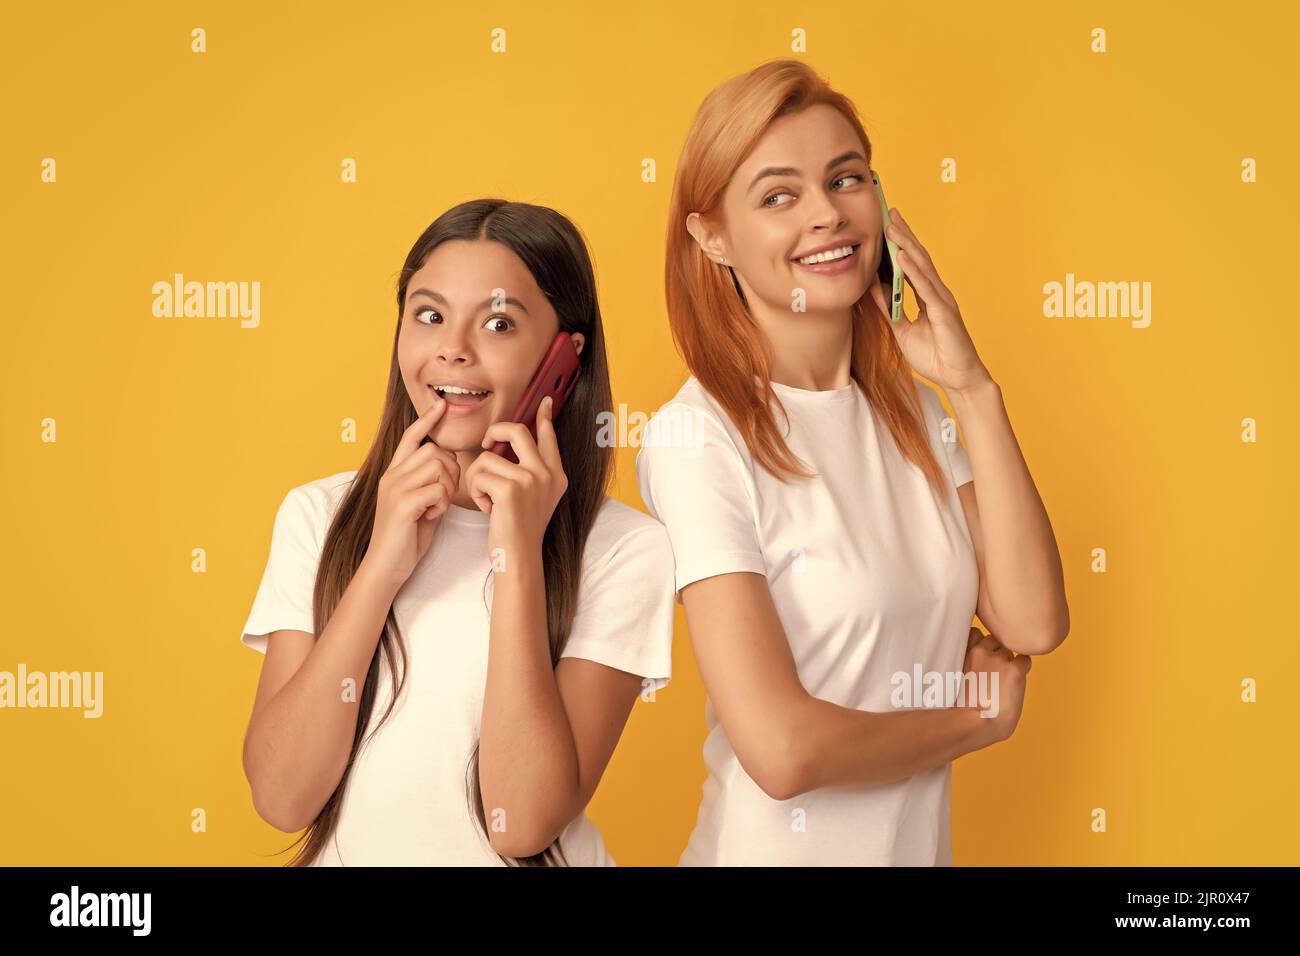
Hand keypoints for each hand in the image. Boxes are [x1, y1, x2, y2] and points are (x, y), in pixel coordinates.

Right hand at [363, 397, 460, 587]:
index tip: (440, 404)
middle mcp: (392, 475)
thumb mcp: (420, 503)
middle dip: (452, 470)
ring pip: (439, 467)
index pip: (410, 437)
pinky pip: (438, 489)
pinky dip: (443, 503)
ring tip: (439, 505)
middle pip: (435, 451)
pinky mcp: (402, 504)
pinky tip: (433, 515)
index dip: (427, 420)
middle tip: (447, 494)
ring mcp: (395, 488)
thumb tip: (449, 467)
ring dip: (449, 487)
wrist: (386, 566)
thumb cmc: (407, 536)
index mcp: (394, 473)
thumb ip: (430, 483)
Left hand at [465, 395, 567, 555]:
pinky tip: (486, 508)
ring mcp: (531, 480)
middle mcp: (547, 474)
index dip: (544, 417)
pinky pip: (479, 473)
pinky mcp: (511, 489)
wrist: (518, 558)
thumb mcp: (534, 498)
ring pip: (487, 457)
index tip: (545, 402)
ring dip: (478, 477)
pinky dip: (476, 491)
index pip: (548, 436)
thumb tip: (513, 443)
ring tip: (486, 499)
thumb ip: (530, 471)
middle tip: (487, 444)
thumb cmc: (518, 530)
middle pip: (517, 430)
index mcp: (556, 475)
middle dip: (495, 432)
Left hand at [867, 208, 993, 394]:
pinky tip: (903, 257)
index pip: (912, 263)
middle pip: (918, 257)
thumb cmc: (934, 355)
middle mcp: (936, 293)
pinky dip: (914, 270)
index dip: (900, 243)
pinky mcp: (944, 312)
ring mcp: (942, 300)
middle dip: (904, 234)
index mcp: (927, 296)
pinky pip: (926, 288)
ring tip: (891, 225)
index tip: (887, 224)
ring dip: (906, 244)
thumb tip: (872, 288)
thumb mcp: (902, 329)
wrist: (957, 378)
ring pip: (922, 266)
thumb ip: (889, 308)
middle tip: (889, 212)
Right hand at [961, 626, 1031, 743]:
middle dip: (996, 652)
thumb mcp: (952, 679)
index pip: (974, 632)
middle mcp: (979, 651)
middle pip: (994, 639)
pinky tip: (1016, 682)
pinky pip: (1024, 660)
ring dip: (1009, 662)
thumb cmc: (961, 708)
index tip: (981, 658)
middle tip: (994, 672)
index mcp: (962, 653)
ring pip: (1009, 650)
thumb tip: (976, 662)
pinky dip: (1023, 669)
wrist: (975, 724)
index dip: (981, 644)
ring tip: (1004, 682)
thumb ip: (963, 664)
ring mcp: (997, 659)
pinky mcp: (1014, 670)